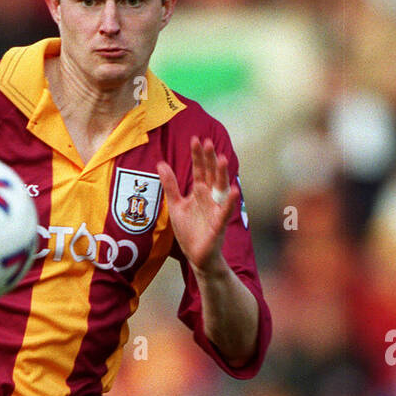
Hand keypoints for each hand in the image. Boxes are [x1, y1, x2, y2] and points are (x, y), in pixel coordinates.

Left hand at [157, 137, 238, 274]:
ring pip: (220, 188)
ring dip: (222, 174)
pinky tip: (234, 190)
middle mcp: (209, 197)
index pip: (199, 170)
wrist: (196, 256)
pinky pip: (225, 211)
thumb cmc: (189, 231)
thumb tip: (160, 163)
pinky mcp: (219, 224)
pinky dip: (230, 201)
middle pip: (210, 174)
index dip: (197, 156)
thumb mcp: (176, 205)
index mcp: (199, 192)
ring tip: (221, 159)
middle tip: (207, 142)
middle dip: (209, 160)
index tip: (195, 139)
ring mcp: (215, 209)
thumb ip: (170, 185)